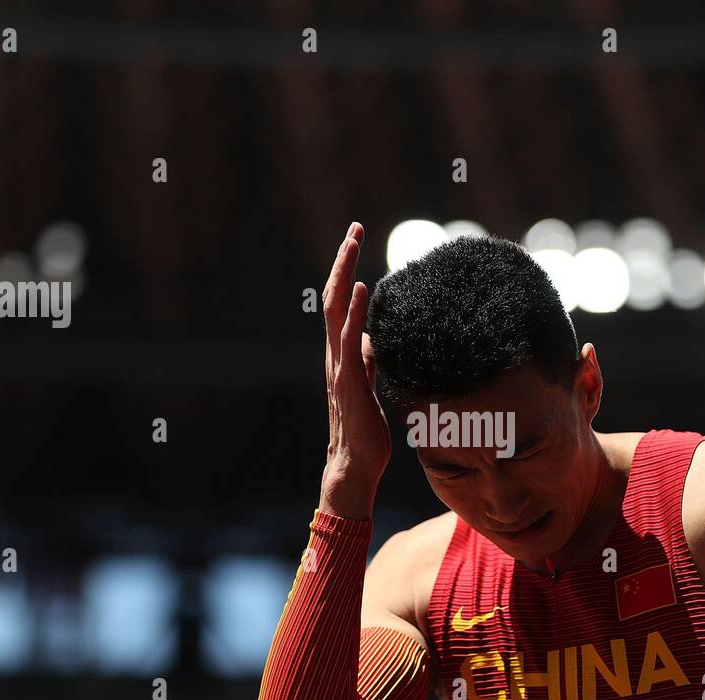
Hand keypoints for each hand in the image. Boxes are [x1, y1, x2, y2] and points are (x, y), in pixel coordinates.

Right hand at [318, 222, 390, 518]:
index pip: (339, 305)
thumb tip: (372, 342)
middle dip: (343, 261)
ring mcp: (339, 367)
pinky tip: (364, 289)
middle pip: (333, 297)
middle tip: (354, 228)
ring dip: (346, 274)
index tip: (356, 241)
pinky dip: (356, 312)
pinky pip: (350, 340)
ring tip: (354, 243)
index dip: (346, 272)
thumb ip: (367, 364)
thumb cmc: (365, 432)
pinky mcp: (349, 382)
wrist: (355, 466)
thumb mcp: (369, 388)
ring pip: (336, 310)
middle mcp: (334, 356)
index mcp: (340, 356)